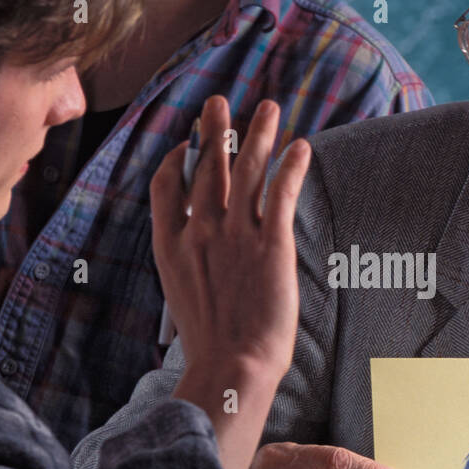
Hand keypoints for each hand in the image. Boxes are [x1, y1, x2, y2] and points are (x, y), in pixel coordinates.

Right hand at [150, 95, 310, 375]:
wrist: (231, 366)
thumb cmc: (210, 344)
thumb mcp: (181, 296)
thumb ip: (187, 264)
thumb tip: (194, 256)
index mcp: (171, 245)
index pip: (167, 186)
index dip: (176, 159)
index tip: (186, 146)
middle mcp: (201, 231)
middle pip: (206, 167)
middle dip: (214, 131)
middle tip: (218, 103)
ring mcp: (235, 234)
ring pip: (245, 169)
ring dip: (257, 134)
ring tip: (269, 108)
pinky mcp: (271, 243)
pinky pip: (281, 193)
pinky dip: (292, 166)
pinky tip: (301, 147)